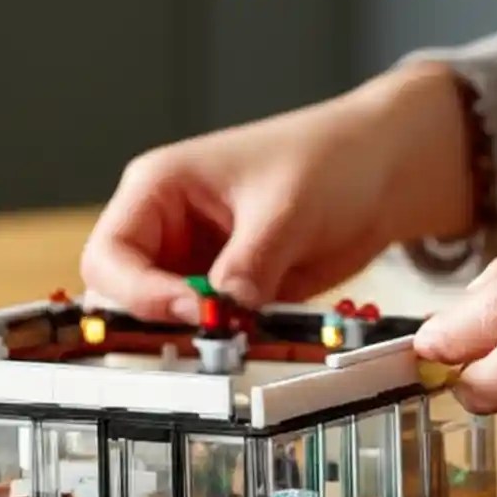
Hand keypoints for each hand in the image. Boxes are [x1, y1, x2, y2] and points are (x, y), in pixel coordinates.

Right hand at [80, 62, 472, 320]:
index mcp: (157, 188)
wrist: (386, 168)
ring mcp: (192, 260)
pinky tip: (256, 333)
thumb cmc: (331, 158)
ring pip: (162, 316)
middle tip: (210, 331)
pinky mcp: (224, 288)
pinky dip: (224, 339)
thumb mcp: (286, 209)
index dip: (140, 292)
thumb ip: (248, 265)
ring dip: (192, 333)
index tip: (192, 309)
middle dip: (159, 318)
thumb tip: (222, 315)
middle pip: (121, 293)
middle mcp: (164, 227)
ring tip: (239, 333)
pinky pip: (206, 326)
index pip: (110, 255)